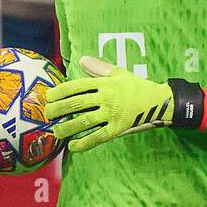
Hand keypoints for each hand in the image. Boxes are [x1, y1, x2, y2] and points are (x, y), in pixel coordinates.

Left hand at [44, 56, 174, 153]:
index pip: (77, 86)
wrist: (159, 102)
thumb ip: (99, 68)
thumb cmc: (136, 87)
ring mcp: (112, 114)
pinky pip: (98, 137)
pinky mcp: (117, 129)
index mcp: (105, 83)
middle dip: (59, 109)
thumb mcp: (119, 73)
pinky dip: (84, 143)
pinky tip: (73, 146)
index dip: (60, 91)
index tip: (49, 96)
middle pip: (77, 103)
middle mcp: (107, 98)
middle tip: (47, 114)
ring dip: (67, 128)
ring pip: (84, 121)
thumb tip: (81, 60)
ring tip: (56, 132)